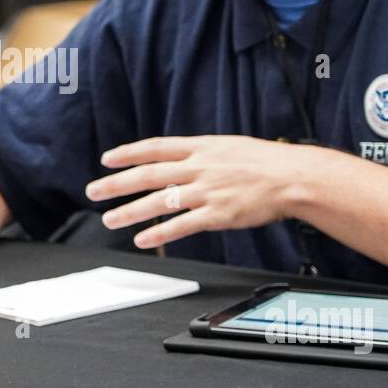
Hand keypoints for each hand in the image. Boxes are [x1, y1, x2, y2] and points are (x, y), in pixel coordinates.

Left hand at [84, 135, 315, 248]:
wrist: (294, 177)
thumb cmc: (266, 162)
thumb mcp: (228, 146)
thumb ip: (201, 153)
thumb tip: (180, 158)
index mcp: (201, 147)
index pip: (155, 147)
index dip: (128, 153)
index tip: (107, 159)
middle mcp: (199, 167)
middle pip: (148, 175)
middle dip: (116, 183)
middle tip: (93, 191)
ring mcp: (207, 191)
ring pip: (159, 201)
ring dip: (130, 211)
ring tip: (110, 219)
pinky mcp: (217, 214)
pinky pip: (182, 225)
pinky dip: (160, 234)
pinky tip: (143, 240)